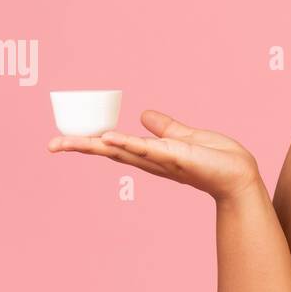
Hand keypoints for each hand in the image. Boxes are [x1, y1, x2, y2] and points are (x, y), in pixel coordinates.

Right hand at [48, 109, 261, 200]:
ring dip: (94, 145)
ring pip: (122, 150)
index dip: (90, 141)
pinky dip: (127, 143)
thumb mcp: (187, 137)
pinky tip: (107, 137)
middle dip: (79, 147)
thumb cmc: (219, 160)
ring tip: (66, 142)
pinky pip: (148, 149)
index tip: (63, 140)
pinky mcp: (176, 156)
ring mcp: (162, 159)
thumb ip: (166, 127)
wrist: (241, 176)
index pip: (114, 146)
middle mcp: (151, 160)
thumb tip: (144, 115)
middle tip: (50, 145)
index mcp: (151, 154)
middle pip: (109, 151)